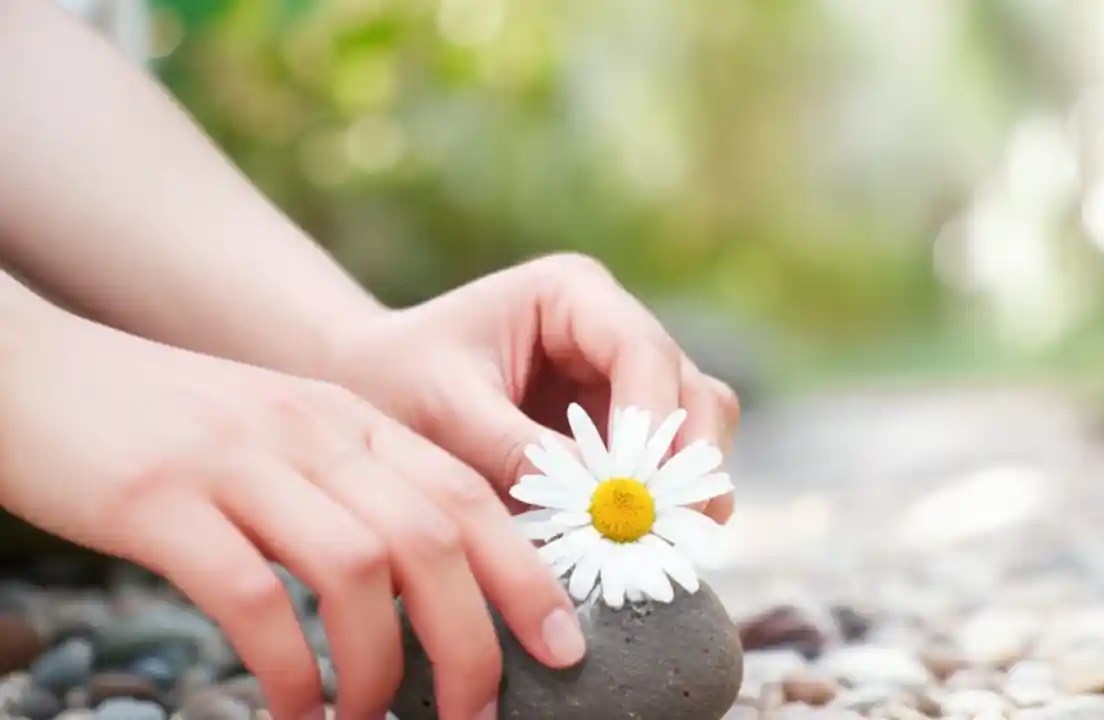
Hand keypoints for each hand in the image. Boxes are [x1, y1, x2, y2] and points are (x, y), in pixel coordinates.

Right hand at [0, 303, 582, 719]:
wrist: (44, 371)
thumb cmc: (173, 425)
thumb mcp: (284, 439)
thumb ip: (352, 494)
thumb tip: (423, 597)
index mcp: (352, 418)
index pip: (469, 494)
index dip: (527, 575)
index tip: (564, 646)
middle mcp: (312, 432)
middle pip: (432, 538)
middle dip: (474, 638)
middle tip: (479, 713)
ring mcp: (238, 461)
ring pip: (357, 567)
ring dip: (382, 663)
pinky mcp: (161, 498)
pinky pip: (249, 595)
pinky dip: (288, 666)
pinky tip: (294, 710)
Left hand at [324, 253, 740, 521]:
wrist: (368, 394)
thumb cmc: (394, 380)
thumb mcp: (444, 409)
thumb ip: (514, 449)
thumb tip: (597, 501)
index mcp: (572, 293)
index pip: (640, 349)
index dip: (654, 419)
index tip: (638, 490)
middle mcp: (613, 330)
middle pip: (690, 390)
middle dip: (687, 460)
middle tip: (678, 527)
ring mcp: (624, 382)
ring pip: (697, 429)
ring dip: (685, 486)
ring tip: (664, 544)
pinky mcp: (620, 432)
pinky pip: (667, 467)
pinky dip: (662, 506)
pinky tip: (641, 546)